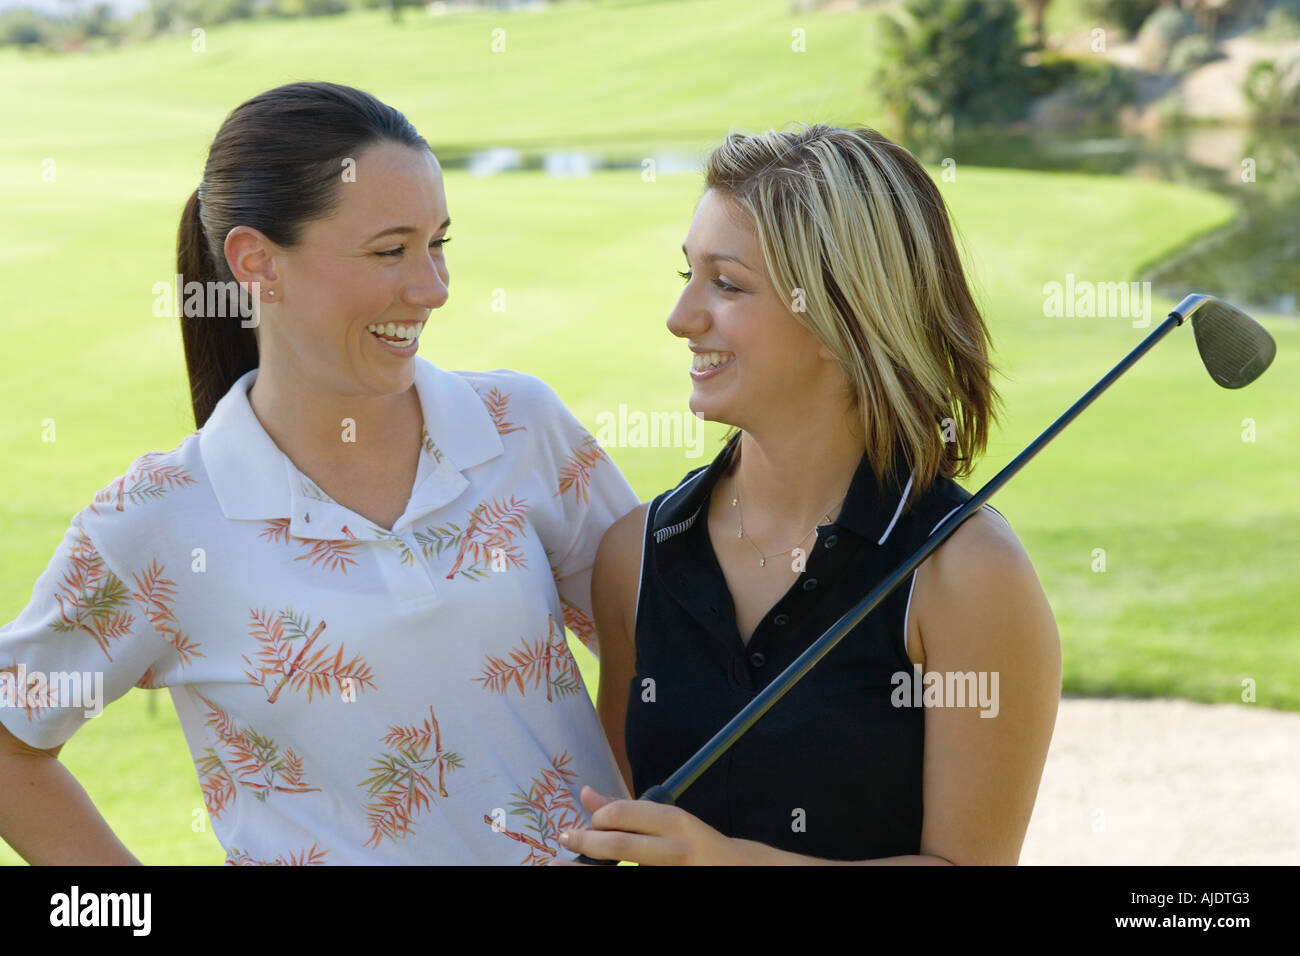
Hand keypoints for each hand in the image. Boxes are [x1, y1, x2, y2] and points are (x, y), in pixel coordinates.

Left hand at [552, 785, 754, 865]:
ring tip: (565, 863)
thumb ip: (628, 810)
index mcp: (674, 822)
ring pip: (622, 869)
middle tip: (565, 839)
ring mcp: (671, 872)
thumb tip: (586, 793)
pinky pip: (632, 878)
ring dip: (589, 866)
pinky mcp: (666, 884)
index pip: (624, 815)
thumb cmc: (694, 842)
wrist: (735, 869)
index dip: (598, 818)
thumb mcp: (668, 820)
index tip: (591, 823)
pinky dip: (611, 874)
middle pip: (619, 847)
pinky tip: (597, 870)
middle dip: (585, 843)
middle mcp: (673, 849)